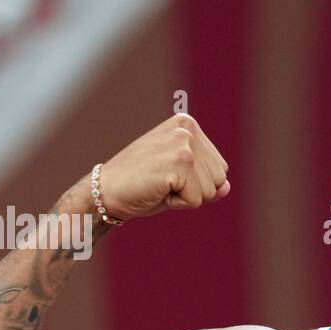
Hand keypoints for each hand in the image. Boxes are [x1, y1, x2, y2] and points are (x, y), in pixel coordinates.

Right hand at [88, 113, 229, 220]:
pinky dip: (176, 204)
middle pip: (219, 179)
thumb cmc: (141, 184)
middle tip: (162, 181)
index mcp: (187, 124)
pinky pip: (195, 201)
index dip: (195, 182)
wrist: (104, 190)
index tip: (167, 174)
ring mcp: (183, 144)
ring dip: (185, 197)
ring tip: (159, 184)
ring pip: (211, 191)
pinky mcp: (179, 163)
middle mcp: (187, 129)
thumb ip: (206, 179)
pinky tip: (156, 190)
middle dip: (194, 190)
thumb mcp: (179, 179)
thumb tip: (226, 187)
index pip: (219, 168)